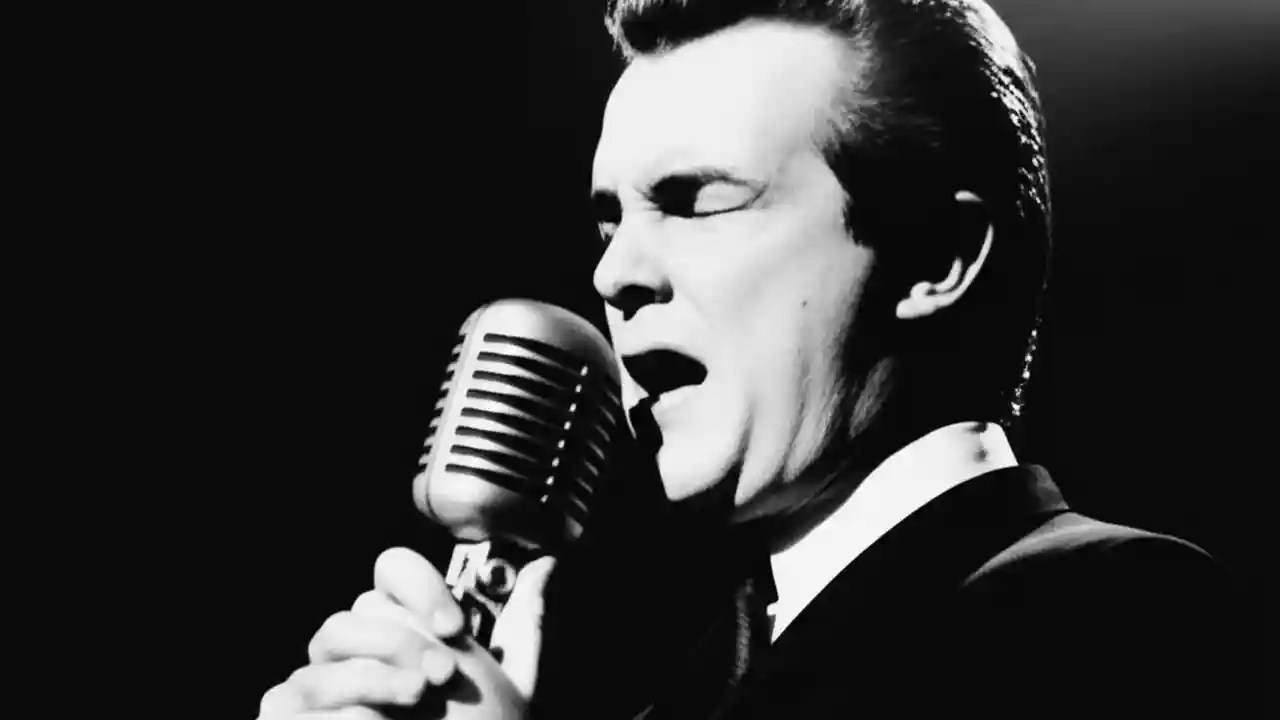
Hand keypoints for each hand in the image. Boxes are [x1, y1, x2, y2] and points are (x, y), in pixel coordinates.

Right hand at [258, 547, 554, 718]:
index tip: (456, 629)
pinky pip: (289, 703)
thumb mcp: (516, 685)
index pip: (391, 570)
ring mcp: (315, 687)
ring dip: (375, 677)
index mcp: (402, 625)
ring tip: (419, 700)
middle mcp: (353, 649)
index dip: (419, 587)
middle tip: (444, 677)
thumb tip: (547, 565)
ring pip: (324, 655)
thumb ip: (525, 624)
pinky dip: (343, 714)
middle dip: (403, 640)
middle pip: (353, 613)